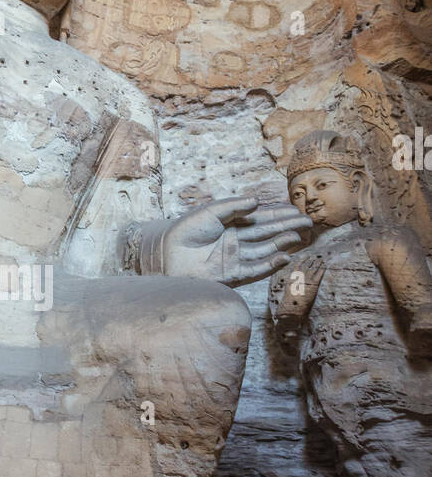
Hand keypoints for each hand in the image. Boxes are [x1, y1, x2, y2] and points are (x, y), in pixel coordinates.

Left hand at [162, 197, 312, 286]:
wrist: (169, 253)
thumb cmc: (186, 230)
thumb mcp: (211, 212)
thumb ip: (234, 206)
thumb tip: (257, 202)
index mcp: (232, 224)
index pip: (261, 218)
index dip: (280, 215)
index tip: (298, 211)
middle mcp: (237, 241)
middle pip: (268, 233)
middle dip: (287, 227)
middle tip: (308, 223)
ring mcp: (235, 258)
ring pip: (264, 250)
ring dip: (281, 243)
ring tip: (298, 236)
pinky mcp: (231, 274)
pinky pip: (255, 269)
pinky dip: (269, 264)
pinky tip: (284, 257)